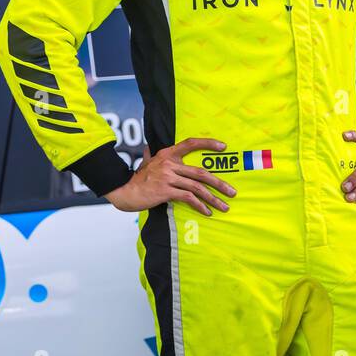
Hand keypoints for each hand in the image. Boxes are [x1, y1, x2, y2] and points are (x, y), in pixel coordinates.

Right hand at [105, 138, 236, 216]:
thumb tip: (149, 149)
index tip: (223, 147)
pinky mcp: (165, 191)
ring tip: (224, 206)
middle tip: (232, 192)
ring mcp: (168, 177)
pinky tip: (207, 212)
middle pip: (201, 172)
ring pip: (197, 187)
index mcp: (167, 154)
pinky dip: (200, 205)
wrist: (124, 191)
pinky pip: (188, 198)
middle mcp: (169, 163)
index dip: (207, 143)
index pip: (190, 143)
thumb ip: (151, 156)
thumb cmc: (137, 179)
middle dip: (219, 184)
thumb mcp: (146, 162)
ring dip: (213, 198)